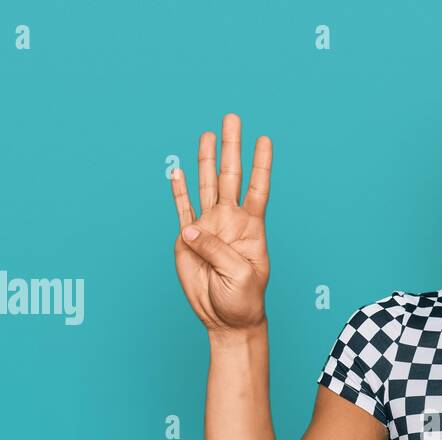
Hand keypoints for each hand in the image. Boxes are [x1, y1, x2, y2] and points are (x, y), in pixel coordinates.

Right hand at [169, 113, 270, 335]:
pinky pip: (182, 209)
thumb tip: (190, 227)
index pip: (257, 188)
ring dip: (206, 160)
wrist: (226, 319)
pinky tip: (177, 171)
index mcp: (250, 228)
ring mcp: (208, 228)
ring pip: (206, 185)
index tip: (264, 138)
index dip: (260, 164)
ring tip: (208, 135)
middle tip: (232, 118)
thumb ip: (215, 249)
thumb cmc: (243, 300)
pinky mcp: (187, 240)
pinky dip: (179, 190)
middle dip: (231, 147)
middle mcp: (229, 221)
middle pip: (229, 176)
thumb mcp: (238, 275)